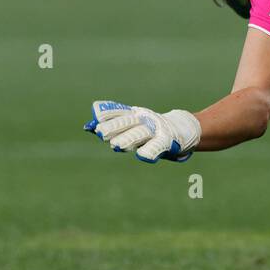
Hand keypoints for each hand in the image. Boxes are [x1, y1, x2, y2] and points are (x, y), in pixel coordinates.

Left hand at [83, 100, 201, 161]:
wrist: (182, 128)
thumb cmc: (151, 129)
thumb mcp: (133, 125)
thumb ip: (113, 126)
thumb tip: (87, 126)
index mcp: (135, 115)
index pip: (119, 113)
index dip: (107, 115)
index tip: (94, 119)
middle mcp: (144, 119)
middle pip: (127, 123)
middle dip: (114, 127)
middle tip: (100, 133)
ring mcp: (156, 129)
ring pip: (140, 134)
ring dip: (128, 139)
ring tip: (116, 146)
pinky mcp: (167, 141)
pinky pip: (157, 146)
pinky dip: (150, 151)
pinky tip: (142, 156)